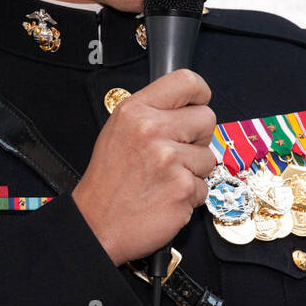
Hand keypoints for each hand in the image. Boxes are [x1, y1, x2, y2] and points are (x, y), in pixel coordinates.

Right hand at [72, 69, 216, 265]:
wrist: (96, 225)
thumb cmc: (109, 181)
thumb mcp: (120, 131)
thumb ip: (153, 113)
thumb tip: (189, 104)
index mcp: (136, 111)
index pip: (186, 81)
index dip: (199, 93)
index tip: (196, 105)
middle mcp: (152, 130)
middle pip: (207, 118)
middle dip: (198, 137)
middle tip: (174, 154)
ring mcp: (169, 160)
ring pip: (209, 156)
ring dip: (193, 170)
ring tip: (164, 179)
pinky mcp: (182, 188)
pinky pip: (205, 186)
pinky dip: (190, 195)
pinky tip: (166, 196)